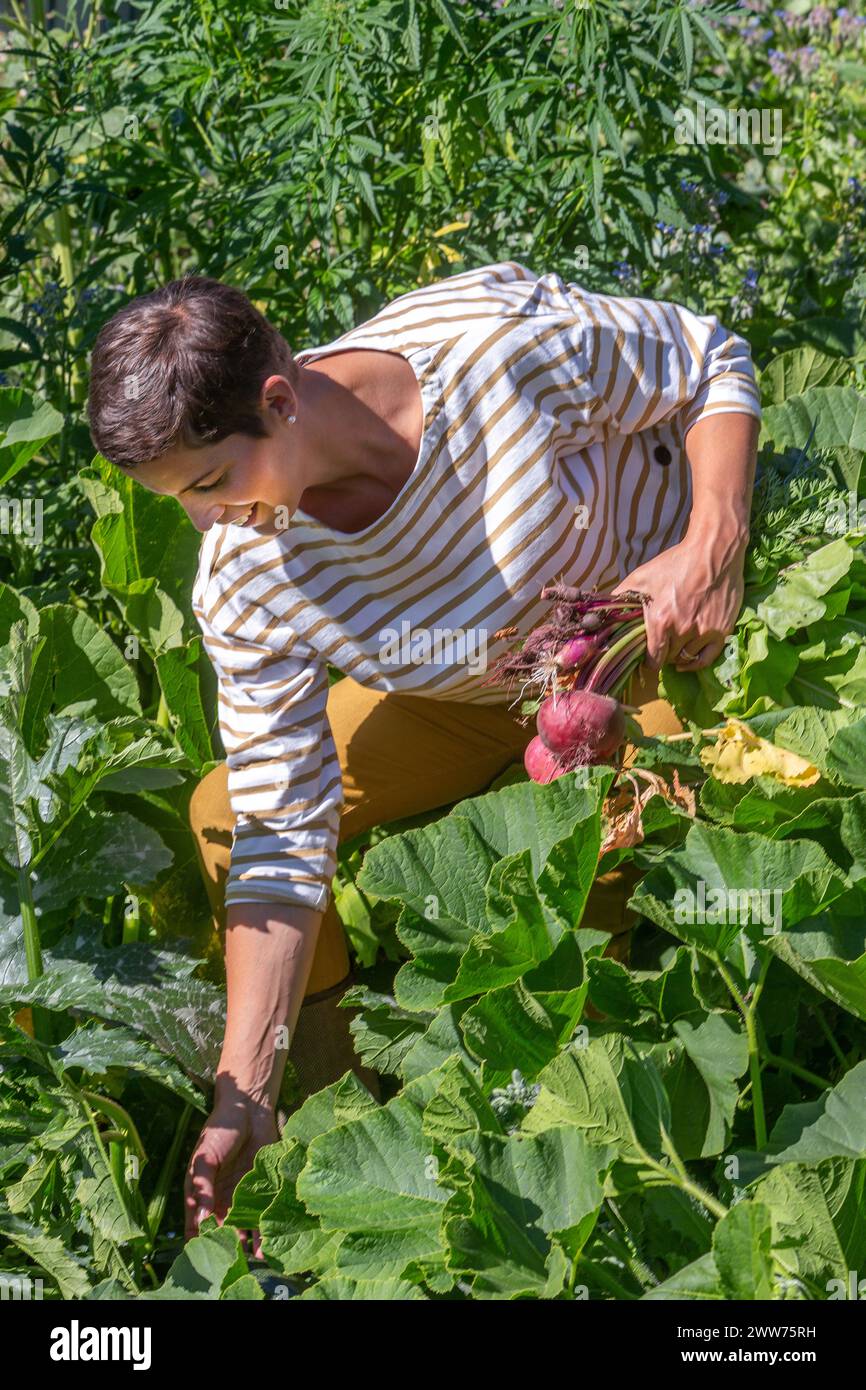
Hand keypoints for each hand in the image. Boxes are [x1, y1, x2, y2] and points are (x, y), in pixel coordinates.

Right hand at [184, 1081, 278, 1254]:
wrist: (249, 1109)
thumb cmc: (220, 1129)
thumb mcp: (205, 1156)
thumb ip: (202, 1184)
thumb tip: (199, 1217)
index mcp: (201, 1193)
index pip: (196, 1225)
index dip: (199, 1242)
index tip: (206, 1258)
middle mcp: (221, 1199)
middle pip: (222, 1230)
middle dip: (229, 1248)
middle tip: (237, 1264)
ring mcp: (242, 1196)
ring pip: (244, 1227)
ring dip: (249, 1244)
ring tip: (259, 1258)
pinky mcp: (263, 1189)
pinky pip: (262, 1214)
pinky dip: (264, 1229)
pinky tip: (269, 1243)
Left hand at [612, 531, 746, 672]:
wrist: (713, 552)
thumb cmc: (675, 563)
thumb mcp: (641, 577)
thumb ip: (620, 597)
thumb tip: (599, 611)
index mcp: (660, 621)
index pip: (652, 658)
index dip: (648, 660)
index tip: (646, 657)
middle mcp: (682, 630)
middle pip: (669, 658)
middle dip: (663, 655)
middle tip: (660, 646)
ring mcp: (704, 632)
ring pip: (687, 658)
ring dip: (678, 656)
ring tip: (673, 647)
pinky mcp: (722, 630)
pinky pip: (707, 658)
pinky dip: (696, 662)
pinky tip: (689, 658)